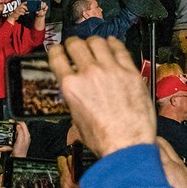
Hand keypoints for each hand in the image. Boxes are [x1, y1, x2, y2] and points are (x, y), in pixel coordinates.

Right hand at [48, 36, 154, 156]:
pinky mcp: (130, 73)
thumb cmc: (104, 138)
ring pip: (97, 42)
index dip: (56, 50)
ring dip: (92, 42)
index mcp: (71, 85)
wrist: (128, 145)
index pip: (57, 55)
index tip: (58, 49)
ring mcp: (111, 71)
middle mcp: (89, 74)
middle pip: (76, 44)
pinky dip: (113, 43)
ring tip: (94, 44)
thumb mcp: (76, 118)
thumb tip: (76, 91)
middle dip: (73, 43)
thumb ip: (74, 98)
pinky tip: (112, 44)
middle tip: (75, 46)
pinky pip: (120, 49)